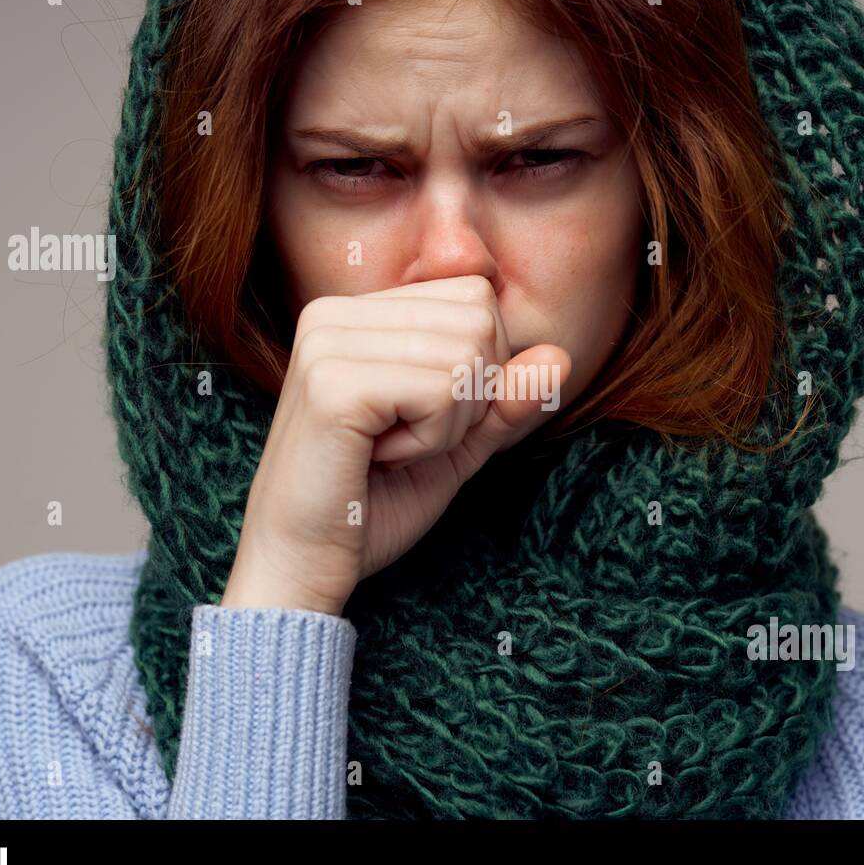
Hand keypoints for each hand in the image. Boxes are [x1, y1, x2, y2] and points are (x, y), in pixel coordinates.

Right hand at [219, 274, 570, 614]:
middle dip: (468, 399)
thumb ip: (503, 401)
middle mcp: (332, 312)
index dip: (479, 370)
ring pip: (467, 355)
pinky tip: (380, 460)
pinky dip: (431, 440)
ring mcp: (327, 343)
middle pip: (479, 321)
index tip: (419, 420)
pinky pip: (441, 391)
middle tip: (405, 443)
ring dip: (448, 425)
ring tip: (389, 452)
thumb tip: (561, 357)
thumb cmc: (370, 508)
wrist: (303, 566)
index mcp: (354, 313)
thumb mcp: (454, 445)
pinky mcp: (332, 384)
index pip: (475, 298)